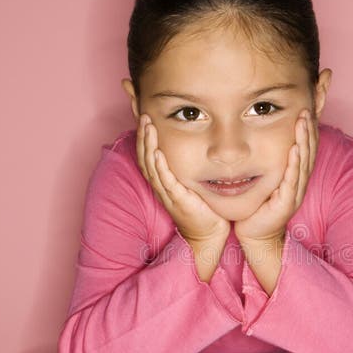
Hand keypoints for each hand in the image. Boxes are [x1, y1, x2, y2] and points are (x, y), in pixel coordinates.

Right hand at [136, 114, 229, 245]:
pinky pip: (165, 181)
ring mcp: (167, 194)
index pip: (149, 156)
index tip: (145, 119)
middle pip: (145, 158)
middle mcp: (161, 187)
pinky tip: (157, 153)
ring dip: (148, 145)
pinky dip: (160, 166)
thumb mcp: (193, 185)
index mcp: (163, 183)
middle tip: (143, 116)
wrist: (208, 236)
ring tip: (148, 127)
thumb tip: (198, 148)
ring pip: (151, 166)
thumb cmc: (204, 210)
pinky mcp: (177, 201)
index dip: (145, 138)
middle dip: (143, 136)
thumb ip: (190, 170)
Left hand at [234, 108, 318, 245]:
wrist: (254, 236)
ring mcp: (295, 194)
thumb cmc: (257, 208)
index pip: (306, 150)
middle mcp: (299, 184)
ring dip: (304, 141)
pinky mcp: (287, 203)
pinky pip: (293, 180)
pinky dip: (295, 164)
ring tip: (303, 123)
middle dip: (308, 131)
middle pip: (309, 153)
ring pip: (303, 163)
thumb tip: (258, 141)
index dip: (307, 132)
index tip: (304, 112)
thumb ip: (268, 165)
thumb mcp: (265, 181)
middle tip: (306, 111)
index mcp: (295, 178)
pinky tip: (295, 149)